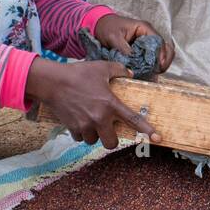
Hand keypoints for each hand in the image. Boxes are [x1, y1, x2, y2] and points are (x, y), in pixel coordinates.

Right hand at [25, 58, 159, 148]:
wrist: (52, 82)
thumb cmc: (78, 73)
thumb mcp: (102, 67)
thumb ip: (119, 70)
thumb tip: (130, 73)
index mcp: (110, 104)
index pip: (133, 120)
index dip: (147, 130)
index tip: (157, 139)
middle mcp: (99, 118)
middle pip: (111, 143)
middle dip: (111, 139)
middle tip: (109, 131)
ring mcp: (85, 125)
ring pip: (94, 141)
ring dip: (95, 135)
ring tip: (90, 122)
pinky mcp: (72, 128)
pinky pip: (81, 138)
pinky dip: (81, 133)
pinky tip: (79, 121)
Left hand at [94, 13, 174, 72]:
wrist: (100, 26)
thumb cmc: (107, 28)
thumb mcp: (113, 37)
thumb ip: (123, 48)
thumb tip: (132, 61)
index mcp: (144, 28)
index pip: (159, 41)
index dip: (162, 54)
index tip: (159, 66)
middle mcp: (149, 35)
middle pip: (165, 48)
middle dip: (164, 60)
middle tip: (159, 71)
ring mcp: (147, 43)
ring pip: (162, 54)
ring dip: (160, 64)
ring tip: (154, 74)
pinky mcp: (143, 50)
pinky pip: (153, 58)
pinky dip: (153, 66)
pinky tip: (149, 73)